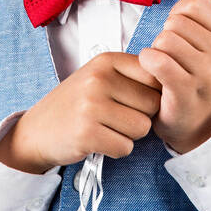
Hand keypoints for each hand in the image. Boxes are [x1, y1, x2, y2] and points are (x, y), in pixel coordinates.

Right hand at [0, 52, 161, 173]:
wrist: (36, 131)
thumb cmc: (76, 104)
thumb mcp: (99, 77)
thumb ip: (132, 76)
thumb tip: (174, 81)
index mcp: (106, 60)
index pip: (156, 75)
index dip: (152, 93)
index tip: (134, 100)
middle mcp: (99, 78)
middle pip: (153, 105)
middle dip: (141, 117)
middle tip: (115, 118)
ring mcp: (91, 105)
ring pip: (142, 128)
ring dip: (129, 135)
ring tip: (106, 128)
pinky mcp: (87, 133)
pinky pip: (125, 147)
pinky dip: (116, 149)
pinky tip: (98, 140)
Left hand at [137, 0, 210, 153]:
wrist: (195, 122)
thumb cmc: (194, 78)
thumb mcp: (207, 45)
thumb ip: (204, 17)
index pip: (193, 4)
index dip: (178, 15)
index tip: (181, 35)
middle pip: (176, 22)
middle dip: (166, 35)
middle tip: (171, 56)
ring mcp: (206, 74)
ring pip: (164, 39)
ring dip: (156, 50)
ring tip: (165, 67)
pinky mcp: (185, 90)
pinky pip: (157, 60)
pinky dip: (147, 61)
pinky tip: (152, 70)